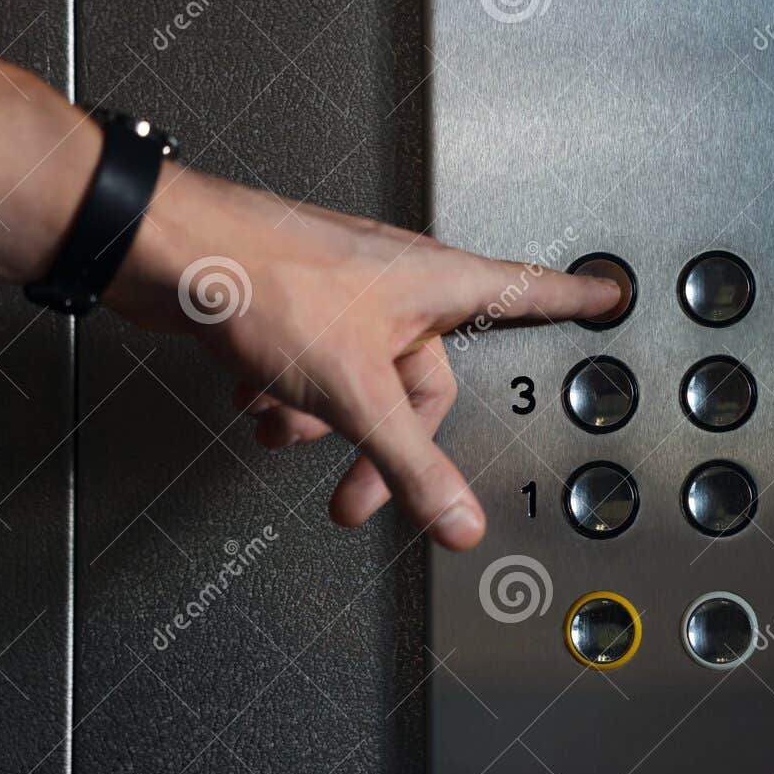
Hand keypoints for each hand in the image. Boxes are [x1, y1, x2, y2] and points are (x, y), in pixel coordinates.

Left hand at [0, 53, 620, 549]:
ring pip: (363, 382)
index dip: (573, 298)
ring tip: (285, 426)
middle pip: (426, 380)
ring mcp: (345, 296)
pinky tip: (257, 400)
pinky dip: (288, 396)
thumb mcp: (357, 393)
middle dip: (388, 443)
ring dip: (321, 421)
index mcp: (436, 284)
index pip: (529, 292)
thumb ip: (413, 466)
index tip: (609, 293)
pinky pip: (315, 371)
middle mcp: (396, 285)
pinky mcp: (295, 307)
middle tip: (362, 497)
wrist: (164, 252)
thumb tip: (460, 522)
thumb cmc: (263, 279)